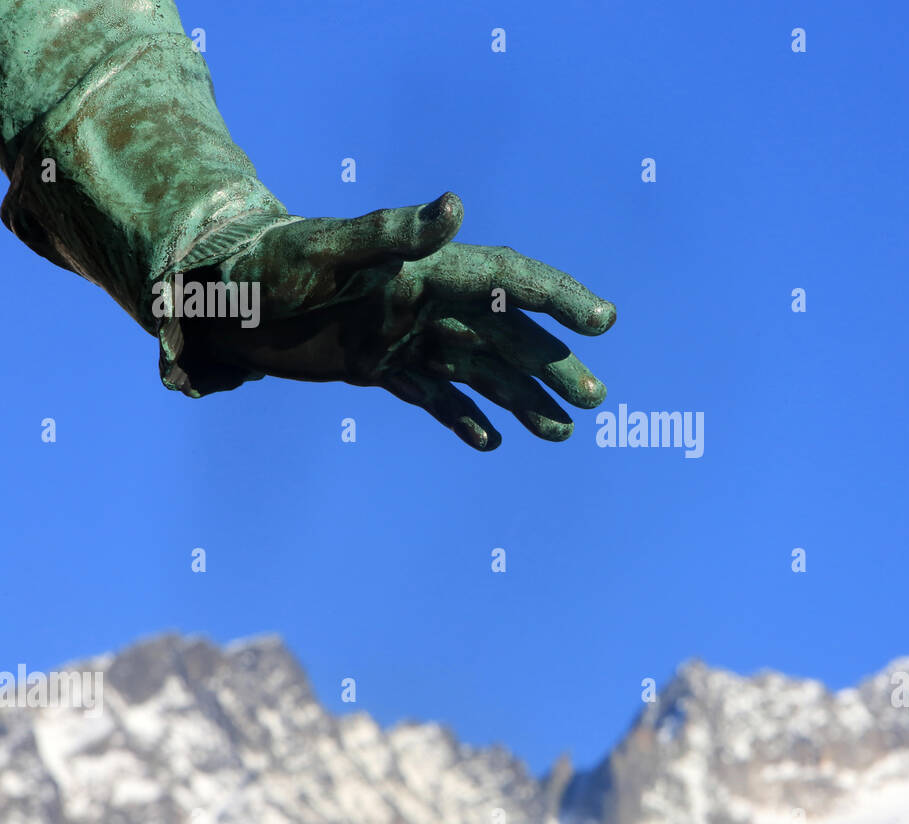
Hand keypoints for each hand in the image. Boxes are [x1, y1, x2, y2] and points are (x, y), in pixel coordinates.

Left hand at [181, 192, 616, 450]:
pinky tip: (491, 443)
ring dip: (522, 400)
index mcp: (426, 272)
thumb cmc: (268, 266)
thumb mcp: (327, 250)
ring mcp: (404, 338)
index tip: (604, 321)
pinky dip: (462, 418)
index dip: (559, 300)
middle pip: (508, 337)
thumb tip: (455, 206)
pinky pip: (432, 397)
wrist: (216, 297)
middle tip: (596, 399)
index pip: (510, 283)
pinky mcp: (378, 367)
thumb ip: (392, 234)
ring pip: (480, 373)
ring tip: (562, 434)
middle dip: (553, 366)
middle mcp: (426, 305)